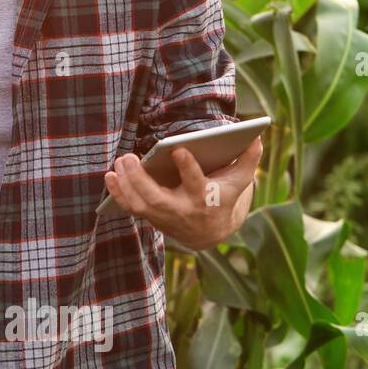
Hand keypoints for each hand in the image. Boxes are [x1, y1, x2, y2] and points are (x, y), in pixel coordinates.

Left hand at [103, 135, 261, 251]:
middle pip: (156, 198)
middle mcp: (182, 209)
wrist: (210, 232)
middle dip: (139, 179)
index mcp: (204, 198)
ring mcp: (163, 216)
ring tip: (118, 162)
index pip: (196, 183)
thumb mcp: (239, 181)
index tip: (177, 149)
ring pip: (139, 204)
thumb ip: (248, 160)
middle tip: (128, 157)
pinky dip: (117, 193)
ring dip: (124, 185)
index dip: (187, 167)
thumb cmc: (223, 198)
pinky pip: (130, 207)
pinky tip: (109, 176)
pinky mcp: (150, 217)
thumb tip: (258, 137)